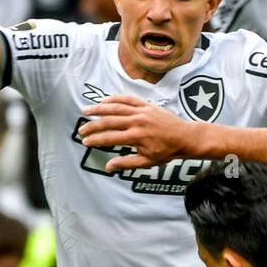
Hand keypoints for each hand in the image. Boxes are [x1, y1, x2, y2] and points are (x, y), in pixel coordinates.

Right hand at [78, 94, 192, 170]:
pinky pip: (128, 99)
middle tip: (81, 130)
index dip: (95, 140)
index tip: (85, 142)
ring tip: (86, 111)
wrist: (185, 137)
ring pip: (116, 107)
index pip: (110, 138)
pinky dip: (115, 99)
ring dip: (99, 108)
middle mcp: (137, 122)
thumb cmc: (167, 152)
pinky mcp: (147, 105)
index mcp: (136, 137)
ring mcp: (142, 111)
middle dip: (92, 125)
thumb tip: (108, 167)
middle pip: (109, 121)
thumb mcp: (147, 162)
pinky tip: (104, 101)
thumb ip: (126, 163)